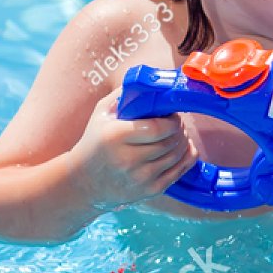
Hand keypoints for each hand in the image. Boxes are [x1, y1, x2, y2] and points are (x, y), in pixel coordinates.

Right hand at [67, 89, 197, 210]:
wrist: (84, 182)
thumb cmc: (96, 142)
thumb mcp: (102, 114)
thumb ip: (126, 95)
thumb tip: (152, 82)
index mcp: (115, 137)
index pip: (157, 128)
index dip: (172, 120)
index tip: (171, 114)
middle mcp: (128, 159)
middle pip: (171, 141)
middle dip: (179, 128)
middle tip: (176, 123)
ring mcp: (140, 178)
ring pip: (178, 155)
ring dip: (184, 141)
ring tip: (177, 134)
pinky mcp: (150, 191)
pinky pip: (180, 171)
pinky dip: (187, 157)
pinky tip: (183, 148)